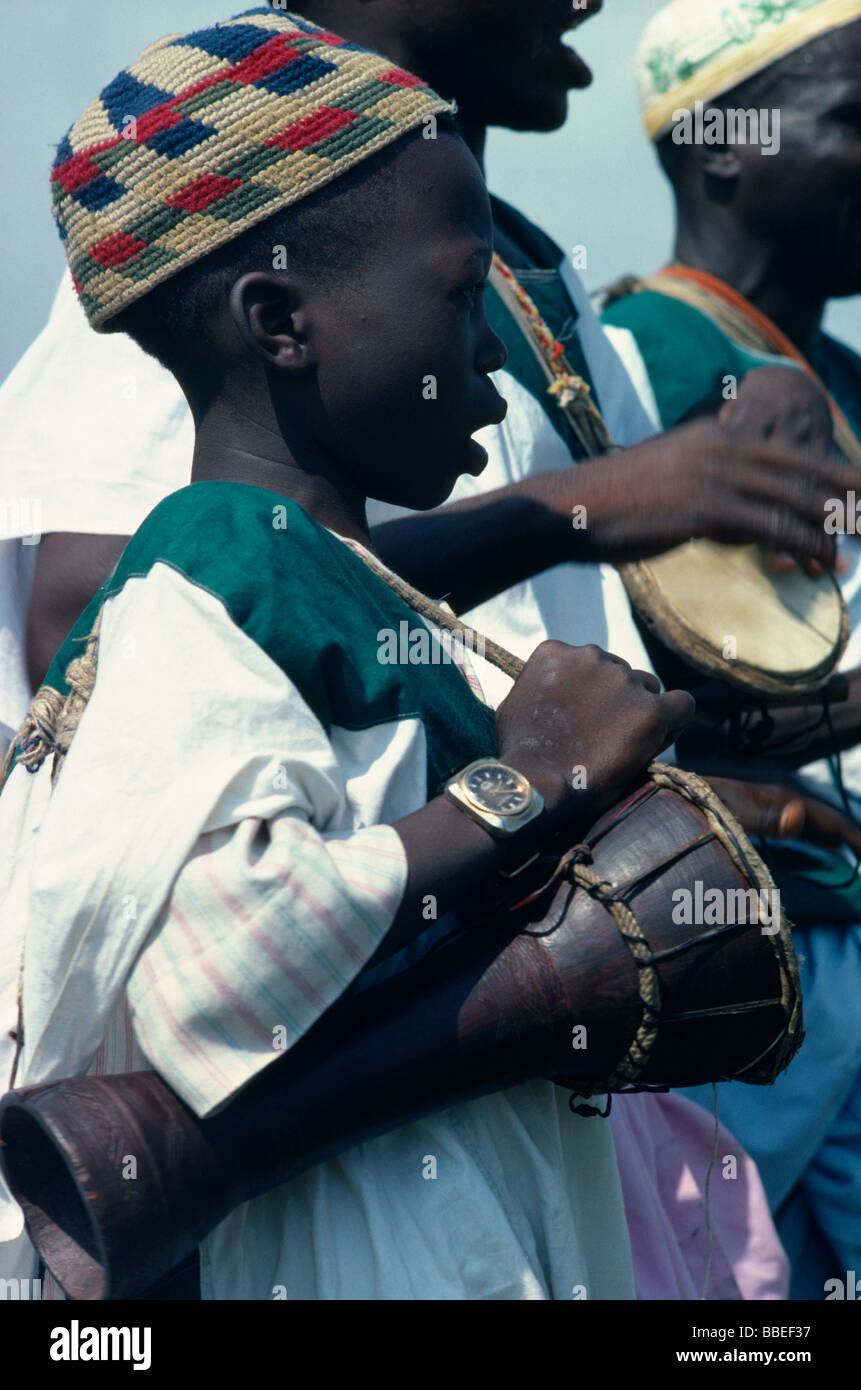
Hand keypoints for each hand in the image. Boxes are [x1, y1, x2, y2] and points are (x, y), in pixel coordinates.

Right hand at [496, 640, 694, 833]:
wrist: (536, 782)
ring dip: (641, 711)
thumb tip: (548, 690)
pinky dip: (676, 721)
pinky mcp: (651, 710)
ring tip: (625, 746)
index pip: (591, 662)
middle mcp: (592, 656)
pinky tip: (661, 738)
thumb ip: (537, 685)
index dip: (593, 692)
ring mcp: (623, 680)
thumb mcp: (515, 704)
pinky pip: (683, 705)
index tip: (587, 719)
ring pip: (649, 688)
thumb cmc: (520, 754)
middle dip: (617, 701)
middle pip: (621, 673)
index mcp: (556, 651)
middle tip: (606, 737)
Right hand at [569, 377, 851, 569]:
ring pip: (794, 499)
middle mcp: (724, 446)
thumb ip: (709, 489)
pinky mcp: (705, 506)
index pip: (791, 453)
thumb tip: (735, 518)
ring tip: (857, 549)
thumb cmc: (615, 505)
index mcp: (718, 436)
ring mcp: (715, 474)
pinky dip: (804, 546)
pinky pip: (770, 526)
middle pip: (804, 471)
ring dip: (831, 529)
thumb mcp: (670, 483)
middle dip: (848, 496)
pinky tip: (824, 564)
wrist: (572, 508)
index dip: (835, 471)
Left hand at [704, 773, 860, 858]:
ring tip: (859, 854)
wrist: (679, 794)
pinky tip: (827, 846)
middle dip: (852, 838)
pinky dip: (822, 838)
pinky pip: (804, 827)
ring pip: (818, 823)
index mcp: (785, 799)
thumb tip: (800, 813)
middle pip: (829, 820)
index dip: (854, 837)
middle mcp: (785, 800)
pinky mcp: (765, 815)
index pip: (831, 819)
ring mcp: (776, 807)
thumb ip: (767, 819)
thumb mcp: (734, 815)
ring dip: (839, 838)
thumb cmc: (703, 806)